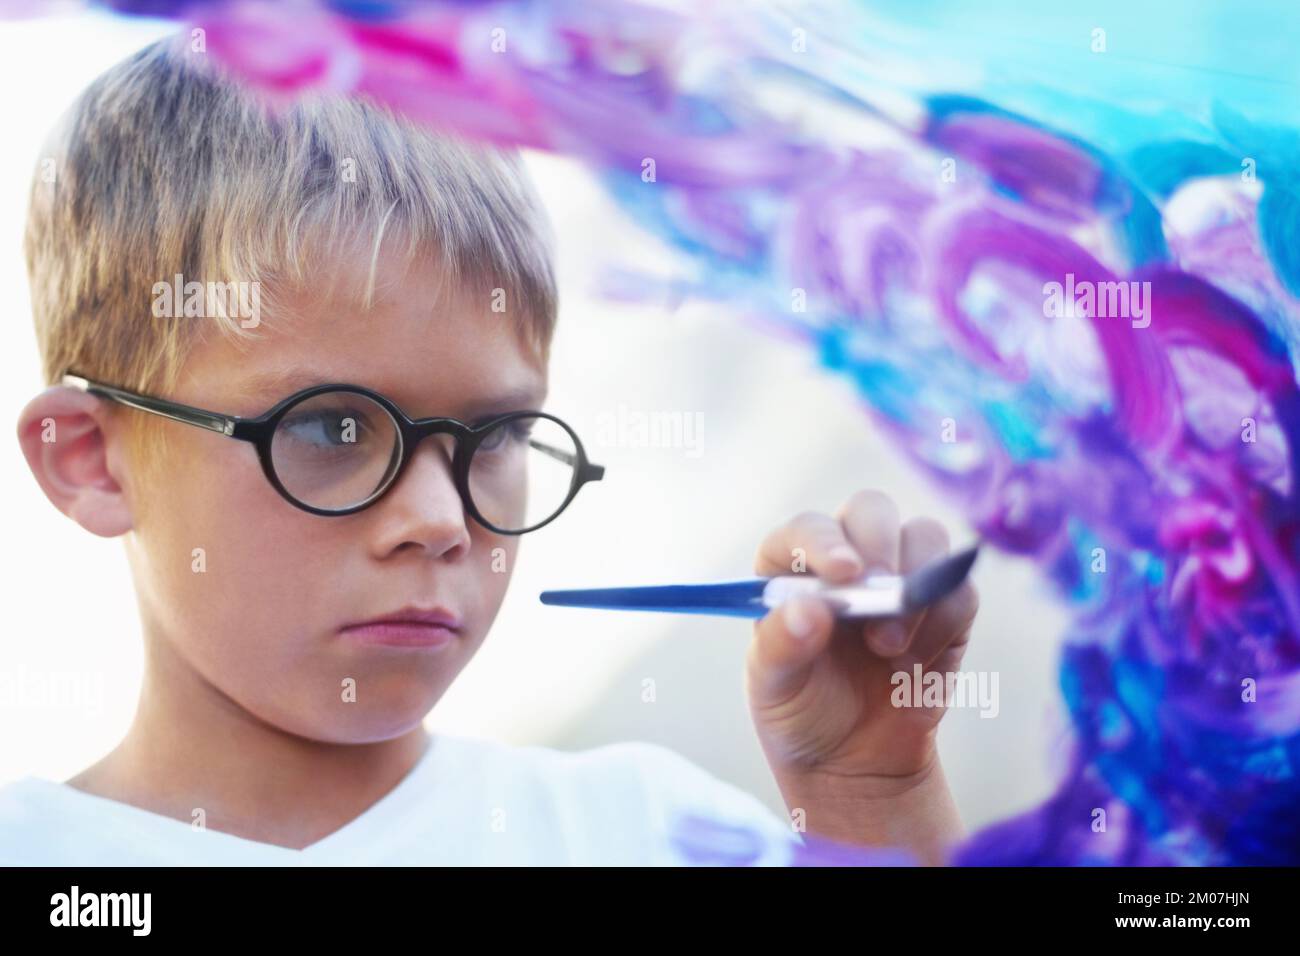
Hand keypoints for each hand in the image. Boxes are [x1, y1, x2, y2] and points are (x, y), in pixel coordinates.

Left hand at [744, 489, 978, 857]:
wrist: (853, 758)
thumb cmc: (801, 709)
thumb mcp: (773, 686)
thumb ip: (782, 646)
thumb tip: (809, 610)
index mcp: (792, 565)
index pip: (806, 528)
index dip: (823, 540)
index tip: (843, 573)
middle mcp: (848, 558)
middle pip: (872, 510)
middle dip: (880, 545)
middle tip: (881, 593)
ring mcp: (899, 577)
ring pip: (925, 536)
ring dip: (916, 586)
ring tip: (889, 646)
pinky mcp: (943, 607)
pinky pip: (960, 590)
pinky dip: (944, 621)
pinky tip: (916, 662)